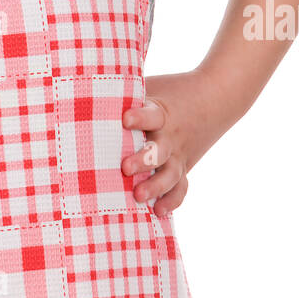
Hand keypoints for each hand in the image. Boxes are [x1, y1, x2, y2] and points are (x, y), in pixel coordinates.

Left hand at [121, 70, 216, 217]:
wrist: (214, 96)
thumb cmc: (169, 90)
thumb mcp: (149, 85)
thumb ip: (124, 91)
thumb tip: (84, 86)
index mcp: (160, 111)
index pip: (152, 114)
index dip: (140, 117)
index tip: (125, 119)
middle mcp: (170, 135)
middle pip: (159, 150)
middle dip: (143, 160)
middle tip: (125, 168)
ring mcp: (178, 154)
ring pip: (170, 173)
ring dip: (155, 186)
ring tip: (138, 195)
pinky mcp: (183, 167)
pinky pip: (181, 187)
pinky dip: (172, 200)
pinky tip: (158, 212)